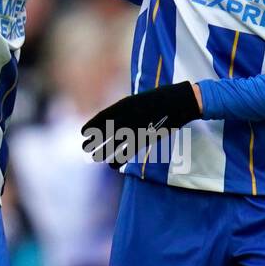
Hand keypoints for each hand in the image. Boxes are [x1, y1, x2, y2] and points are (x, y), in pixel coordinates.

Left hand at [81, 81, 200, 165]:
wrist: (181, 100)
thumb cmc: (161, 99)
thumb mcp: (140, 100)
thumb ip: (127, 109)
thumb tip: (115, 117)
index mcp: (126, 104)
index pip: (103, 116)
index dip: (92, 124)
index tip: (83, 131)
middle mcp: (129, 115)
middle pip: (106, 130)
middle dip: (94, 140)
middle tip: (84, 148)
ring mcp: (139, 126)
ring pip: (116, 142)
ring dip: (104, 151)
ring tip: (94, 158)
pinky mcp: (148, 136)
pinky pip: (131, 150)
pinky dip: (121, 158)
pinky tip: (112, 166)